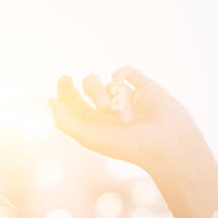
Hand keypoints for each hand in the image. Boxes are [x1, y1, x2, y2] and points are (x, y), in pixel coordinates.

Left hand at [49, 66, 207, 175]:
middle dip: (87, 89)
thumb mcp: (89, 137)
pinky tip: (123, 89)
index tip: (64, 80)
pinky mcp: (144, 87)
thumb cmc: (127, 146)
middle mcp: (109, 110)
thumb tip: (50, 101)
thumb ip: (66, 121)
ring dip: (108, 93)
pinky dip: (120, 77)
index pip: (74, 101)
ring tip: (122, 114)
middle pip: (88, 86)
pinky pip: (124, 71)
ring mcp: (127, 97)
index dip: (65, 89)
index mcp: (94, 123)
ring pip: (105, 81)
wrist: (167, 145)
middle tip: (98, 102)